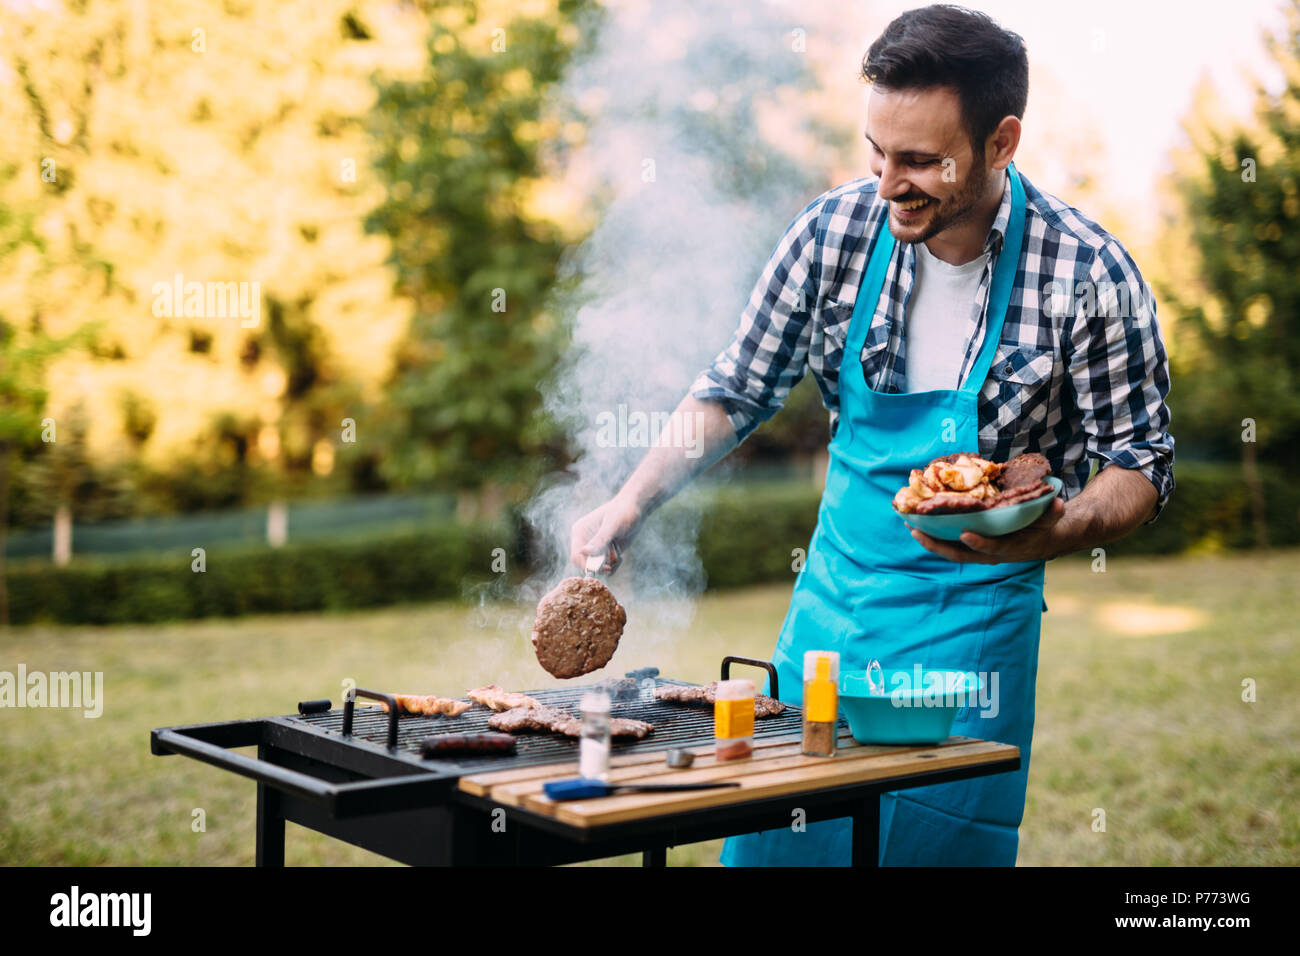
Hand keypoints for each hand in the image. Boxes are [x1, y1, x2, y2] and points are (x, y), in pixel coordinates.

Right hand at [568, 494, 642, 572]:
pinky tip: (620, 557)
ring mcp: (596, 547)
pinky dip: (613, 566)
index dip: (586, 565)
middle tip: (612, 563)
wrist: (636, 508)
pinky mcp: (605, 551)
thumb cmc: (623, 512)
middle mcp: (585, 541)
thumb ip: (600, 540)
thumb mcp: (612, 526)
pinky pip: (605, 567)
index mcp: (580, 532)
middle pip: (585, 563)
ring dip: (608, 566)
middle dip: (599, 566)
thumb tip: (584, 552)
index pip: (576, 555)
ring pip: (596, 567)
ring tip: (618, 555)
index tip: (602, 567)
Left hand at [907, 496, 1068, 563]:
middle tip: (917, 531)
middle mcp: (990, 554)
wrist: (1040, 541)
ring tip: (910, 525)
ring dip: (929, 540)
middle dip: (937, 545)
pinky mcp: (970, 546)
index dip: (979, 543)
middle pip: (960, 554)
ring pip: (950, 550)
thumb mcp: (1051, 519)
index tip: (964, 534)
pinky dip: (933, 535)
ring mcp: (978, 552)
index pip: (992, 549)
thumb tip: (1056, 502)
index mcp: (1009, 548)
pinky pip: (949, 543)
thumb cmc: (1043, 528)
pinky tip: (918, 522)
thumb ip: (1052, 513)